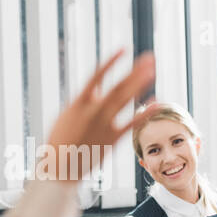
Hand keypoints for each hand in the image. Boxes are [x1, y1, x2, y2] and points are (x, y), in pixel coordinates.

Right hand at [41, 49, 156, 182]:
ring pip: (125, 100)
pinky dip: (145, 112)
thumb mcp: (67, 115)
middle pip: (118, 86)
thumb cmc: (60, 140)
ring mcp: (104, 124)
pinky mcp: (111, 139)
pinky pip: (132, 123)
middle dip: (135, 71)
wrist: (60, 166)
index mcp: (79, 101)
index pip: (98, 75)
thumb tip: (96, 90)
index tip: (124, 50)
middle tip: (149, 58)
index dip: (111, 62)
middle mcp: (93, 110)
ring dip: (140, 84)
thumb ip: (83, 102)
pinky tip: (156, 102)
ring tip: (153, 72)